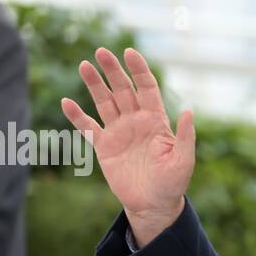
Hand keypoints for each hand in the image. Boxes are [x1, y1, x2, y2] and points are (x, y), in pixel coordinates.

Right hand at [61, 47, 194, 243]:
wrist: (153, 205)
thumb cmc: (173, 183)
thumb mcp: (183, 160)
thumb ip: (185, 136)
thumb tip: (188, 111)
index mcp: (156, 120)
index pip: (147, 88)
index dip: (139, 70)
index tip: (129, 52)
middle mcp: (136, 121)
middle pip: (123, 89)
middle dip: (113, 70)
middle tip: (101, 51)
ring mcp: (119, 132)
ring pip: (105, 102)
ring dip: (94, 84)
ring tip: (84, 65)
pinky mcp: (104, 147)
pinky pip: (88, 127)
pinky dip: (77, 116)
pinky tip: (67, 102)